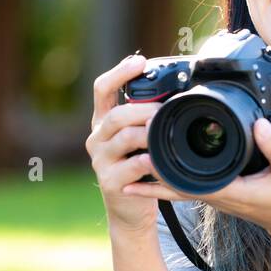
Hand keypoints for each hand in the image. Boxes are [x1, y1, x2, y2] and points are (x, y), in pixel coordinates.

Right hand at [85, 54, 162, 232]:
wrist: (130, 210)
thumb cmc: (139, 167)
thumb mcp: (138, 138)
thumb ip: (145, 116)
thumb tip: (173, 88)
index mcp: (103, 122)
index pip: (102, 89)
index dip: (119, 72)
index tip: (140, 61)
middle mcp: (97, 138)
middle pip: (116, 114)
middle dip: (143, 108)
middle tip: (165, 108)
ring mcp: (100, 161)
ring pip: (124, 138)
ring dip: (148, 132)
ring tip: (165, 131)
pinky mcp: (109, 182)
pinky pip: (131, 166)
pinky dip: (148, 161)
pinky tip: (159, 159)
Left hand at [121, 117, 270, 242]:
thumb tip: (258, 124)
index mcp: (228, 190)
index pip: (186, 183)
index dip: (163, 170)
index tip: (144, 152)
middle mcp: (216, 194)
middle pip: (172, 182)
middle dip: (149, 166)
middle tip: (127, 145)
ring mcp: (215, 193)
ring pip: (176, 182)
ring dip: (155, 169)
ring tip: (130, 152)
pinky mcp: (218, 189)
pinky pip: (186, 182)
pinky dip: (168, 173)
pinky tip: (154, 164)